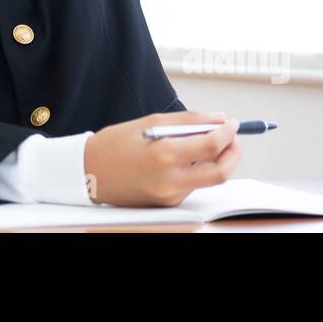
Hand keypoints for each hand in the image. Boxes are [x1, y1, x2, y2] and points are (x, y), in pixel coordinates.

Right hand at [83, 110, 239, 205]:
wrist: (89, 171)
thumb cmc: (115, 144)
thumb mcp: (151, 122)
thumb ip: (188, 121)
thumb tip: (218, 119)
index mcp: (164, 155)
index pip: (212, 145)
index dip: (227, 132)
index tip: (231, 123)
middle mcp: (170, 180)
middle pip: (221, 172)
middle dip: (233, 152)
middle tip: (231, 137)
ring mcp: (170, 195)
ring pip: (208, 179)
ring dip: (215, 160)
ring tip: (204, 142)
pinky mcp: (168, 203)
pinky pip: (193, 185)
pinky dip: (197, 170)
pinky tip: (184, 158)